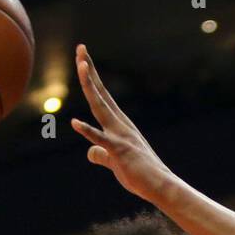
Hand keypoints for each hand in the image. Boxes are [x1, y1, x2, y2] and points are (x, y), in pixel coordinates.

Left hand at [70, 43, 172, 201]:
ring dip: (90, 87)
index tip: (83, 59)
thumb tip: (90, 153)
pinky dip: (88, 131)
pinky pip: (101, 140)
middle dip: (89, 71)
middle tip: (80, 48)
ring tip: (81, 66)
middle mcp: (120, 124)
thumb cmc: (140, 175)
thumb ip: (101, 155)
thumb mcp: (115, 163)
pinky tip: (74, 122)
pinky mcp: (119, 151)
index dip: (91, 78)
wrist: (160, 186)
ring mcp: (120, 136)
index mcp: (119, 125)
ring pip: (100, 107)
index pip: (102, 97)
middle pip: (100, 93)